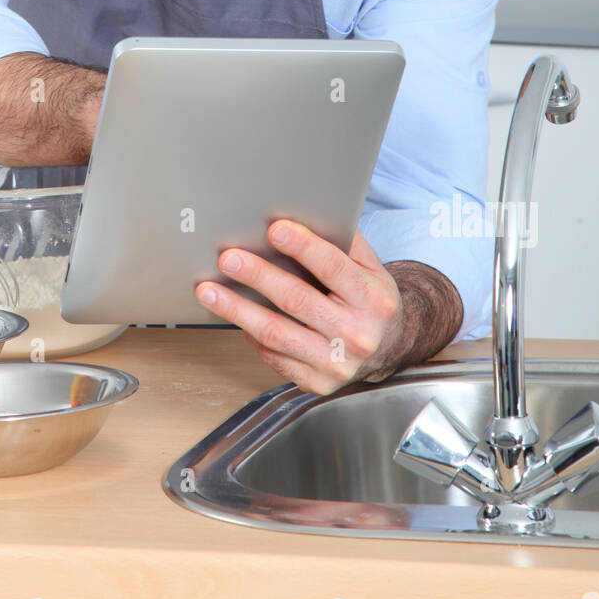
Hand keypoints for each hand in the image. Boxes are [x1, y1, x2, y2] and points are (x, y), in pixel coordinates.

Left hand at [194, 221, 406, 395]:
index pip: (334, 268)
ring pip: (276, 333)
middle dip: (258, 276)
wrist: (390, 348)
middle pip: (297, 300)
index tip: (274, 229)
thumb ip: (344, 244)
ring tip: (208, 290)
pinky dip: (250, 335)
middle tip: (228, 258)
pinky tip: (233, 315)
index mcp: (373, 299)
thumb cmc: (370, 300)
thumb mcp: (372, 269)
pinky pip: (274, 356)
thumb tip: (303, 216)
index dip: (303, 247)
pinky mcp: (317, 382)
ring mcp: (336, 363)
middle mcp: (357, 334)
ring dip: (237, 310)